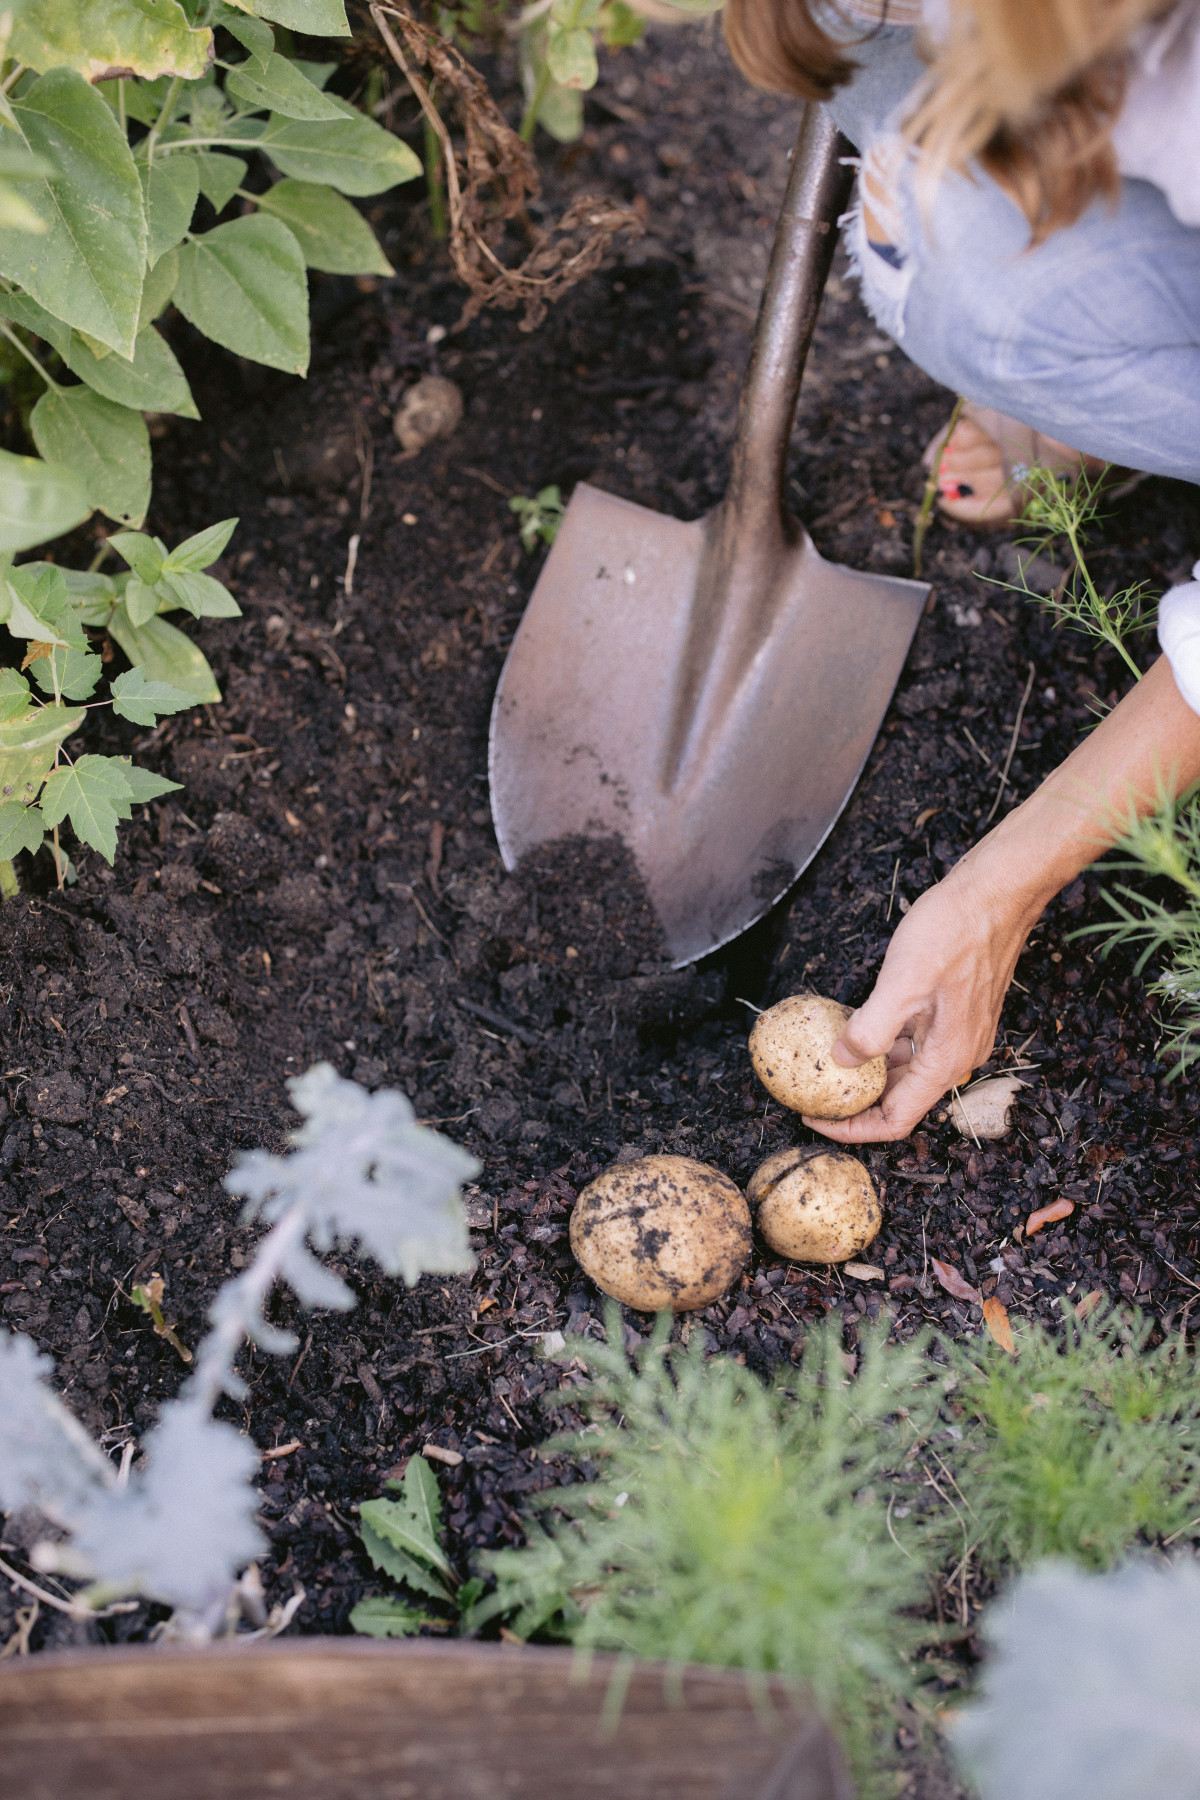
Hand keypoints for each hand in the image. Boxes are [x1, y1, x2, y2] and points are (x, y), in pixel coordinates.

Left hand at [802, 861, 1036, 1142]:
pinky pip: (912, 1043)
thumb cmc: (956, 930)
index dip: (851, 1128)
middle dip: (854, 1102)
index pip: (895, 1121)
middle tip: (810, 1091)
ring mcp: (957, 1035)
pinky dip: (882, 1043)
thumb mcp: (902, 982)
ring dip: (867, 1072)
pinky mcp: (953, 1014)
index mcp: (946, 1060)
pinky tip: (854, 1025)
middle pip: (900, 1101)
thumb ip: (870, 1029)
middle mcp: (956, 1056)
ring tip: (824, 1060)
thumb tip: (841, 1060)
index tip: (812, 1117)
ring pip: (905, 1071)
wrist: (998, 893)